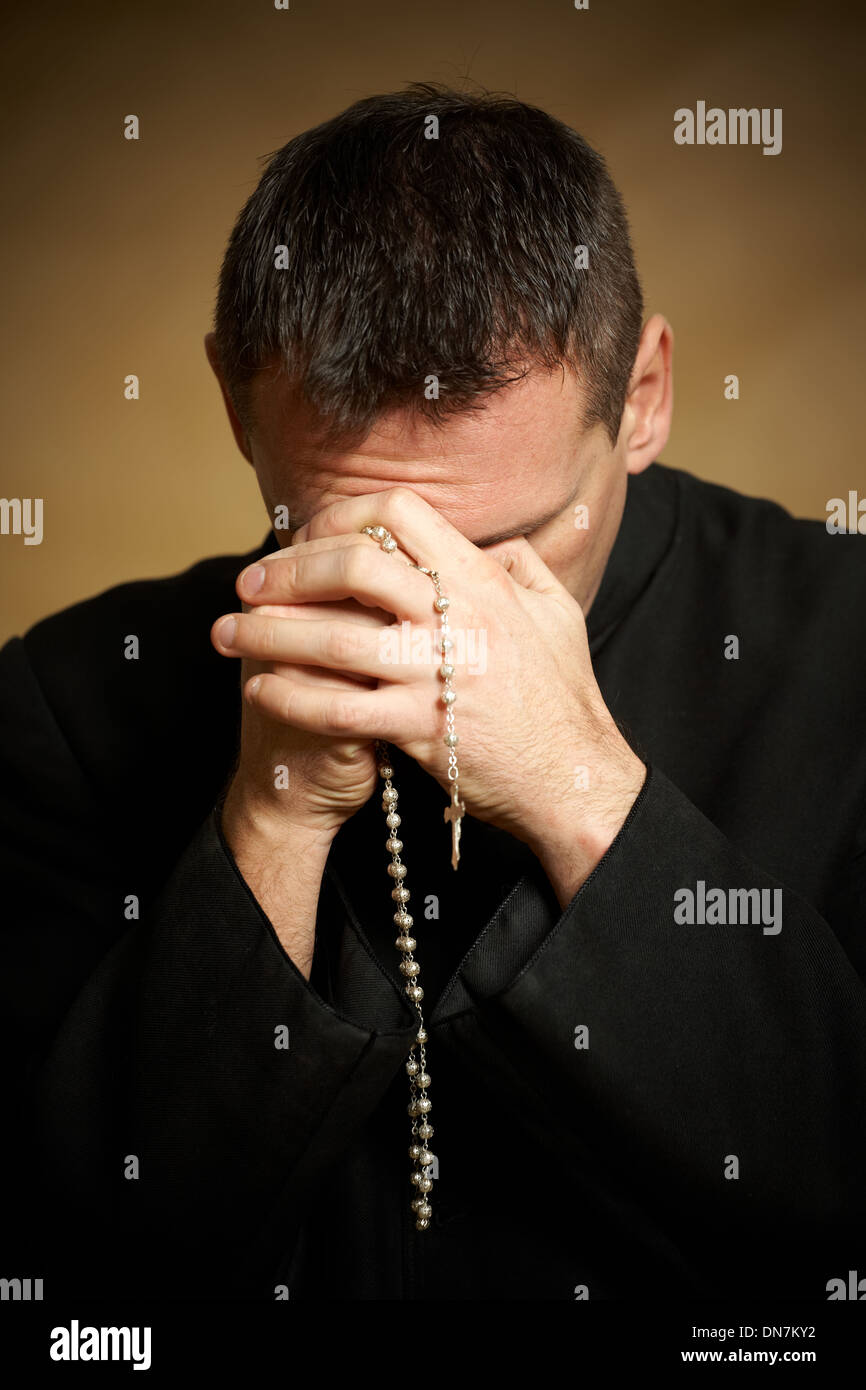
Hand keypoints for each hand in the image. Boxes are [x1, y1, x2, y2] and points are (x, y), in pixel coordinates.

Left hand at [214, 487, 645, 898]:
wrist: (576, 776)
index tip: (309, 536)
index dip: (342, 515)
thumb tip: (488, 543)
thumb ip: (521, 566)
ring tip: (226, 634)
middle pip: (355, 566)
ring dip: (267, 632)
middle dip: (288, 570)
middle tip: (249, 584)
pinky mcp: (420, 729)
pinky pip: (338, 708)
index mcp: (484, 579)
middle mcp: (457, 617)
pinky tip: (260, 689)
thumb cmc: (564, 696)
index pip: (400, 514)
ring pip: (334, 638)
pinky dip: (289, 696)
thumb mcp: (556, 612)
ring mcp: (437, 675)